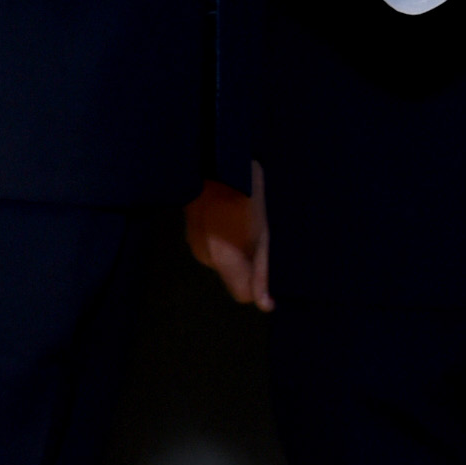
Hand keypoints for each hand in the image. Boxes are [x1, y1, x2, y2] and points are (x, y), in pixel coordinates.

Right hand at [185, 163, 271, 309]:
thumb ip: (263, 271)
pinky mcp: (193, 229)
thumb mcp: (263, 232)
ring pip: (225, 259)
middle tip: (263, 233)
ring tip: (249, 219)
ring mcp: (196, 241)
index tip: (272, 263)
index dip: (261, 283)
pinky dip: (226, 236)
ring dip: (239, 247)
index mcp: (223, 258)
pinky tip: (234, 213)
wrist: (214, 158)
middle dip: (251, 262)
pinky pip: (215, 244)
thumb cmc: (246, 192)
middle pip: (235, 275)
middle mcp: (206, 256)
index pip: (244, 293)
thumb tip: (266, 306)